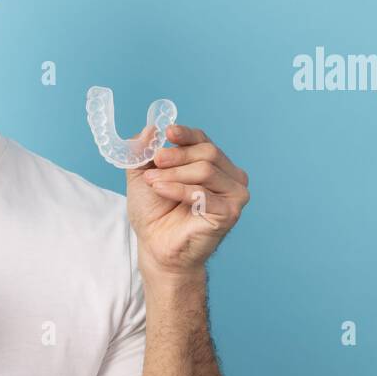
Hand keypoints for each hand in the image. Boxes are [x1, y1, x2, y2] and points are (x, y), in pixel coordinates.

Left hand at [125, 123, 249, 277]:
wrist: (155, 246)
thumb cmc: (154, 213)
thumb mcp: (142, 176)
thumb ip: (143, 152)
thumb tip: (150, 129)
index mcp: (213, 164)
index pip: (204, 141)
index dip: (186, 134)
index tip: (168, 131)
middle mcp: (229, 177)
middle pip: (207, 153)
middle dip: (177, 156)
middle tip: (155, 162)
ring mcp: (234, 195)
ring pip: (206, 170)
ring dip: (174, 174)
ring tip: (153, 182)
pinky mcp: (230, 213)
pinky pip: (204, 194)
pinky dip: (179, 189)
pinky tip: (161, 190)